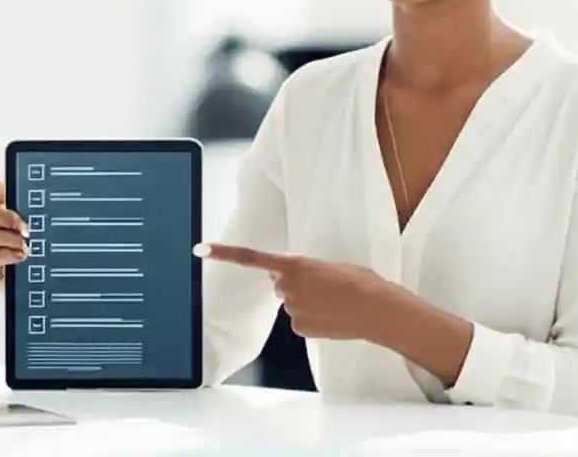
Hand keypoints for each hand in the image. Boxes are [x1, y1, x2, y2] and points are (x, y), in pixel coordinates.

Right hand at [0, 172, 29, 291]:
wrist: (39, 281)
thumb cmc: (29, 249)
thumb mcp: (25, 220)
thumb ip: (9, 197)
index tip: (10, 197)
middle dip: (3, 216)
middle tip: (24, 225)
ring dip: (8, 237)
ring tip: (26, 244)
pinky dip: (7, 254)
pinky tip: (22, 255)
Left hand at [195, 242, 402, 340]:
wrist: (378, 310)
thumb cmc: (360, 280)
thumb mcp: (329, 265)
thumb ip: (302, 270)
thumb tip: (286, 280)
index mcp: (294, 264)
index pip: (251, 258)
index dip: (224, 253)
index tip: (200, 249)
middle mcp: (287, 287)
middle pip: (279, 283)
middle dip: (295, 283)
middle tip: (324, 284)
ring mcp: (291, 310)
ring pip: (291, 302)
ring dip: (307, 300)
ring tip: (334, 300)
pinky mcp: (299, 328)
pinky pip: (300, 320)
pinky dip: (313, 318)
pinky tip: (332, 316)